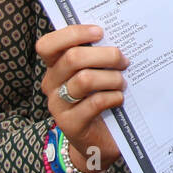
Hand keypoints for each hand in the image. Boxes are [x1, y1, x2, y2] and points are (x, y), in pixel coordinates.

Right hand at [36, 24, 125, 172]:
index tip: (100, 32)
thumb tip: (118, 34)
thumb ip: (98, 56)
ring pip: (84, 80)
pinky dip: (112, 97)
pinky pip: (94, 103)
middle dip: (105, 55)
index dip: (73, 34)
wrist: (97, 140)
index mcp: (55, 66)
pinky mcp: (70, 123)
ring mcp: (58, 104)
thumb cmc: (100, 98)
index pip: (48, 44)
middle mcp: (51, 83)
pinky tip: (119, 99)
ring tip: (122, 82)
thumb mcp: (96, 73)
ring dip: (111, 78)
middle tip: (123, 60)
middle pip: (72, 58)